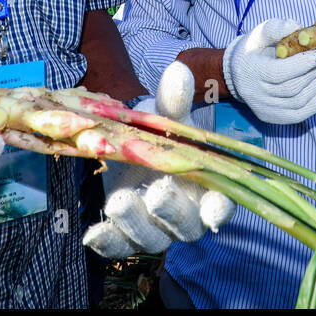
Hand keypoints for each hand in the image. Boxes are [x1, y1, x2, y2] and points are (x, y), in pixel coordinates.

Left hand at [83, 62, 234, 257]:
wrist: (131, 147)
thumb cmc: (161, 135)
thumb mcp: (167, 116)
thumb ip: (173, 100)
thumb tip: (178, 70)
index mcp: (207, 188)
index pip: (222, 205)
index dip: (220, 209)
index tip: (214, 207)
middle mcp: (186, 215)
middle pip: (185, 224)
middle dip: (171, 212)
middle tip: (157, 193)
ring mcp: (156, 228)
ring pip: (150, 237)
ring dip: (134, 222)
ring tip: (118, 201)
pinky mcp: (126, 235)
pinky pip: (119, 246)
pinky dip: (107, 242)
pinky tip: (94, 234)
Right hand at [223, 17, 315, 124]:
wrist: (238, 73)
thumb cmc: (254, 49)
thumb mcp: (261, 33)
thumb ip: (278, 28)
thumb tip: (298, 28)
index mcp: (251, 71)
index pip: (280, 73)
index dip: (304, 65)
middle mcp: (255, 94)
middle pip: (292, 88)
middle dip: (315, 73)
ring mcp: (265, 109)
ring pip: (299, 103)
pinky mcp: (274, 117)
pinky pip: (300, 115)